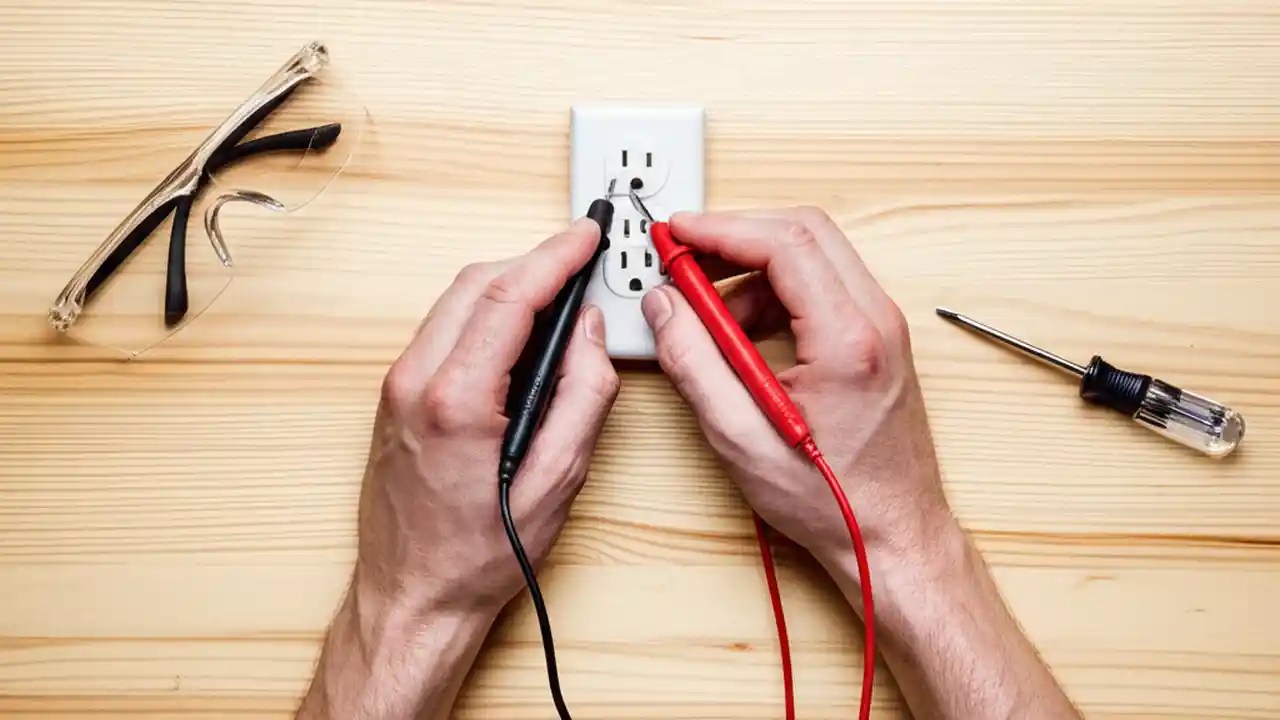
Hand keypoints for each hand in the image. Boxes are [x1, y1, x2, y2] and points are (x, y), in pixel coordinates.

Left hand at [298, 219, 618, 719]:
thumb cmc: (478, 556)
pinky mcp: (393, 396)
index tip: (585, 236)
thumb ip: (583, 398)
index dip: (555, 256)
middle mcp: (413, 383)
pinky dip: (484, 312)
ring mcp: (395, 387)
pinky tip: (517, 329)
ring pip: (455, 301)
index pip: (508, 296)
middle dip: (533, 261)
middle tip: (579, 259)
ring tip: (557, 292)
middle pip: (476, 284)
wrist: (413, 595)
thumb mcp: (557, 483)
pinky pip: (442, 328)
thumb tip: (589, 337)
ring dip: (508, 285)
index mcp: (454, 401)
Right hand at [640, 208, 1080, 719]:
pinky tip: (739, 334)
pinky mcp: (875, 339)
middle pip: (803, 231)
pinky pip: (821, 286)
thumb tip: (665, 307)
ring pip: (813, 253)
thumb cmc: (832, 500)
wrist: (892, 536)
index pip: (783, 243)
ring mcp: (882, 327)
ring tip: (705, 311)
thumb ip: (693, 363)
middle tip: (682, 254)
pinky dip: (773, 292)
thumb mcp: (741, 437)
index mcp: (848, 339)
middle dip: (734, 234)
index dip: (719, 229)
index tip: (675, 233)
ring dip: (752, 266)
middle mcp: (876, 321)